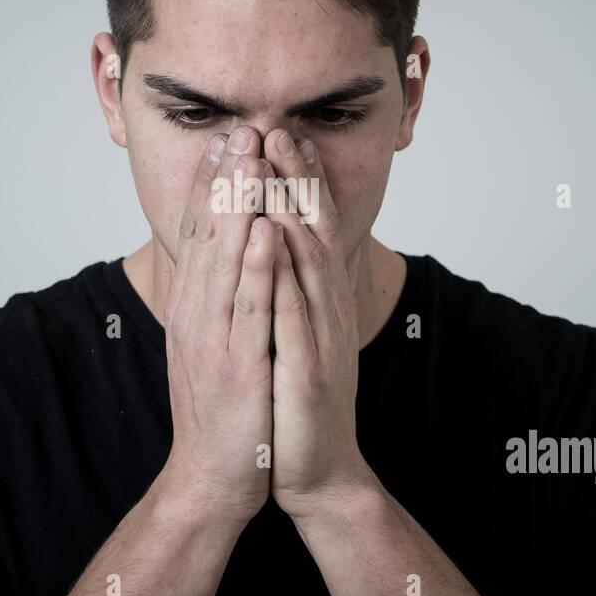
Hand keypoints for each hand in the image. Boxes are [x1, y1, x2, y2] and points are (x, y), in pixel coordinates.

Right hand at [161, 125, 280, 526]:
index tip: (226, 136)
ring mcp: (212, 337)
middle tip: (239, 127)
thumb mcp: (213, 339)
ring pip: (223, 260)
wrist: (213, 475)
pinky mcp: (237, 364)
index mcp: (193, 304)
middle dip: (224, 177)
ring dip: (236, 206)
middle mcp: (195, 312)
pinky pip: (247, 309)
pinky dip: (254, 268)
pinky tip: (263, 232)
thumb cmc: (222, 406)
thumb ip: (217, 295)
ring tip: (249, 158)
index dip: (211, 182)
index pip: (199, 231)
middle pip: (207, 233)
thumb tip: (227, 251)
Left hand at [260, 129, 373, 517]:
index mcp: (320, 301)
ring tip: (273, 160)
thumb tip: (290, 246)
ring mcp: (319, 338)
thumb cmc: (301, 402)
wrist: (315, 470)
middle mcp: (325, 310)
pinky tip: (269, 234)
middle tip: (276, 125)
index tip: (281, 132)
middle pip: (312, 231)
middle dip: (294, 176)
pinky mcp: (308, 369)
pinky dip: (281, 270)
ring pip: (304, 260)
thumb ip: (300, 292)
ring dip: (289, 206)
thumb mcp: (303, 336)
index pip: (310, 228)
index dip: (299, 179)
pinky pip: (292, 311)